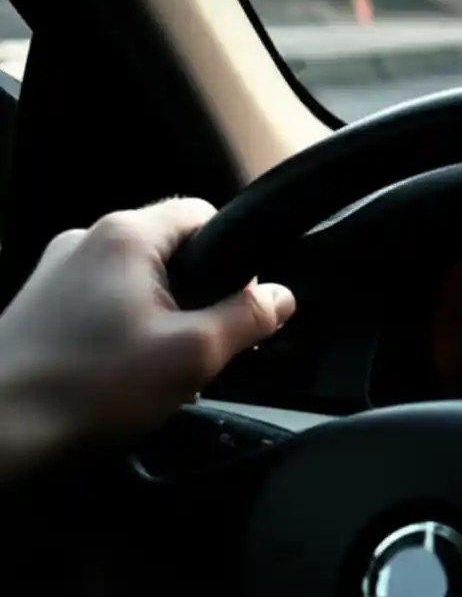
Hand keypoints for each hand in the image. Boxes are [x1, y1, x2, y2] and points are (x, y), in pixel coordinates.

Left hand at [0, 198, 294, 479]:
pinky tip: (120, 373)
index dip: (235, 258)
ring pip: (138, 280)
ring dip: (161, 316)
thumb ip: (249, 318)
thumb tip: (282, 296)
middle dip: (197, 295)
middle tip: (202, 347)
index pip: (204, 213)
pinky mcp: (39, 305)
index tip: (239, 307)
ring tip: (158, 368)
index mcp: (126, 236)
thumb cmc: (91, 387)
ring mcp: (57, 271)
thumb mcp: (194, 355)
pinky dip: (124, 330)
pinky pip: (103, 301)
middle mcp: (88, 240)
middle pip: (172, 250)